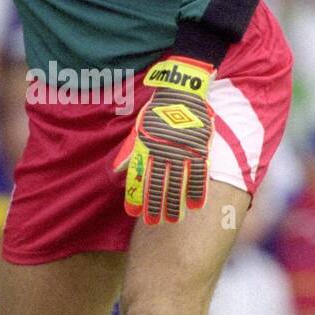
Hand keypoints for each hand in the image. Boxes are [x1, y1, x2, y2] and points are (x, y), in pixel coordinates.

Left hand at [112, 56, 215, 224]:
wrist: (181, 91)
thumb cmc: (157, 111)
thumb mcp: (139, 129)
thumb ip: (129, 152)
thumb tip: (115, 172)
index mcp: (146, 146)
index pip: (139, 176)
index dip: (136, 195)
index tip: (133, 213)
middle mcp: (162, 150)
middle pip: (157, 183)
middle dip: (154, 205)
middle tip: (153, 222)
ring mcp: (182, 150)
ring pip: (177, 182)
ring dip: (174, 203)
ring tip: (172, 220)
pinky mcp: (198, 147)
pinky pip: (198, 173)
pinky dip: (196, 191)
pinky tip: (194, 206)